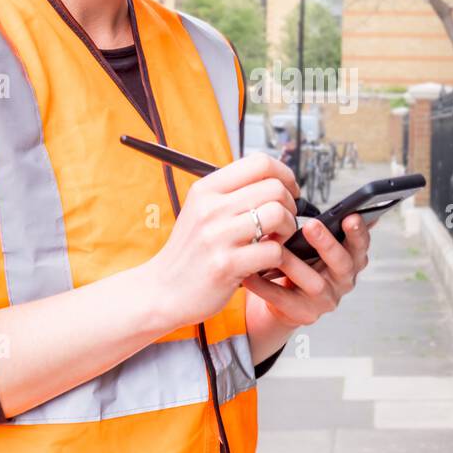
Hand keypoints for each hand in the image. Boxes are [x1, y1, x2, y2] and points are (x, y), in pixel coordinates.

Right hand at [146, 153, 298, 328]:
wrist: (163, 290)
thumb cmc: (190, 252)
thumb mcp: (200, 211)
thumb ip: (232, 193)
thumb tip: (274, 178)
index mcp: (206, 189)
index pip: (260, 162)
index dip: (285, 174)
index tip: (289, 190)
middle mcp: (210, 208)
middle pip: (274, 188)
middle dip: (289, 205)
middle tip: (282, 222)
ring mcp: (217, 236)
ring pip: (277, 214)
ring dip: (287, 229)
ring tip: (275, 240)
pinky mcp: (226, 265)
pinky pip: (273, 250)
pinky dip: (279, 256)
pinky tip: (266, 261)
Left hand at [241, 212, 371, 326]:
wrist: (285, 299)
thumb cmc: (301, 260)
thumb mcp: (315, 242)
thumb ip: (326, 224)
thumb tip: (333, 197)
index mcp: (350, 258)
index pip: (361, 244)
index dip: (359, 232)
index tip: (351, 216)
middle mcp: (343, 280)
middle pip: (343, 263)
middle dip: (328, 244)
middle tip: (312, 225)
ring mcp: (325, 300)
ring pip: (315, 283)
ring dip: (295, 265)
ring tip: (277, 250)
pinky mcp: (303, 314)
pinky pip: (284, 300)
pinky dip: (266, 286)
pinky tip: (251, 274)